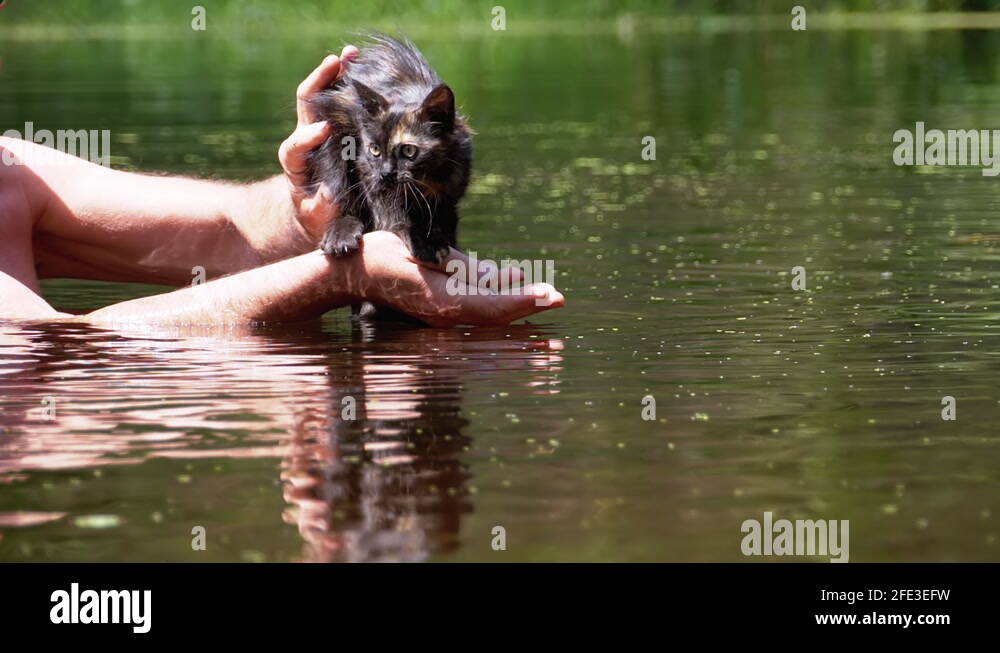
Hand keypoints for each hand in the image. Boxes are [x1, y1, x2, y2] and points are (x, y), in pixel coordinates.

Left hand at [279, 45, 359, 240]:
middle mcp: (305, 139)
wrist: (320, 212)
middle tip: (337, 62)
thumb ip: (322, 208)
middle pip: (307, 103)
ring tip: (354, 55)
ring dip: (337, 72)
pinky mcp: (336, 126)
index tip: (323, 131)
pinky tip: (367, 67)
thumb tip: (331, 194)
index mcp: (296, 163)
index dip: (307, 137)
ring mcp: (320, 128)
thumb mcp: (318, 219)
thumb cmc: (320, 217)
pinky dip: (351, 81)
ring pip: (324, 94)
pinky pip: (341, 99)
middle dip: (320, 81)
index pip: (295, 147)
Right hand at [341, 232, 564, 326]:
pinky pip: (478, 311)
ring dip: (521, 312)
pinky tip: (519, 292)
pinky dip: (502, 305)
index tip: (551, 296)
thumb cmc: (385, 256)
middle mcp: (447, 315)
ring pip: (491, 317)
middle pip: (498, 317)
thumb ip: (467, 268)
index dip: (524, 301)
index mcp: (443, 301)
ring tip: (549, 303)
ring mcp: (444, 316)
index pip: (493, 305)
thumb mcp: (427, 255)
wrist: (353, 274)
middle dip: (530, 310)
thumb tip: (508, 276)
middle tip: (561, 301)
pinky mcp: (442, 310)